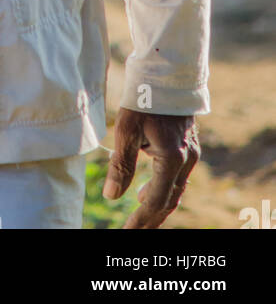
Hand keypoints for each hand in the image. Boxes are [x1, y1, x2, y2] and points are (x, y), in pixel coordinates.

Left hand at [103, 108, 199, 228]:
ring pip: (176, 189)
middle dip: (151, 218)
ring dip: (158, 204)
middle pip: (170, 200)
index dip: (141, 220)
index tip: (127, 232)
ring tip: (139, 212)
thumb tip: (112, 195)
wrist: (168, 72)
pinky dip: (164, 188)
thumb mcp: (126, 129)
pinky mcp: (190, 145)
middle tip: (133, 230)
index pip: (156, 201)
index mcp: (172, 159)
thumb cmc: (144, 97)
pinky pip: (178, 176)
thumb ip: (121, 165)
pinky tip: (149, 188)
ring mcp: (191, 153)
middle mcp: (187, 160)